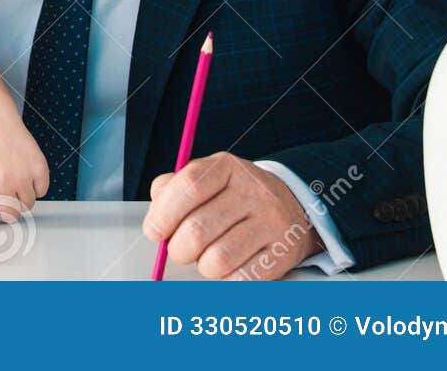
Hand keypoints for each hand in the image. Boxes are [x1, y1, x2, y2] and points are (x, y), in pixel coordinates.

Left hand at [0, 88, 49, 225]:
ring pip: (27, 206)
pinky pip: (42, 190)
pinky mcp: (38, 165)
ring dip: (20, 198)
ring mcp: (21, 175)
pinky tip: (21, 171)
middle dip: (4, 208)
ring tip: (8, 179)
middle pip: (11, 216)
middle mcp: (1, 185)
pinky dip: (35, 186)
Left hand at [142, 152, 318, 279]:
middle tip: (179, 249)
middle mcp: (252, 191)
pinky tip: (229, 266)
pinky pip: (241, 278)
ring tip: (207, 257)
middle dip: (178, 249)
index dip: (163, 214)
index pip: (188, 187)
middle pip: (198, 229)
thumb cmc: (234, 196)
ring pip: (218, 259)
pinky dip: (226, 279)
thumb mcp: (206, 179)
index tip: (154, 231)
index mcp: (226, 167)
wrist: (292, 207)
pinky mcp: (283, 253)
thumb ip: (172, 190)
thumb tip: (154, 218)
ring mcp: (271, 222)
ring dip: (202, 266)